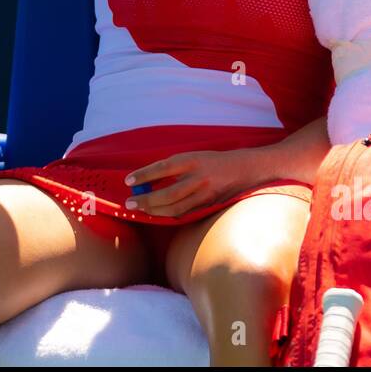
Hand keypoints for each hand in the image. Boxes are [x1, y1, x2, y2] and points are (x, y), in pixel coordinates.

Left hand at [122, 150, 247, 217]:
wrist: (242, 169)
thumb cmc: (212, 161)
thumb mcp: (192, 157)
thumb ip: (172, 167)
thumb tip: (146, 180)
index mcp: (192, 160)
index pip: (163, 168)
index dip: (144, 175)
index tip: (128, 181)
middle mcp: (199, 178)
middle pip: (167, 194)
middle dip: (146, 200)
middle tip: (130, 203)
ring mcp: (205, 194)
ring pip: (175, 208)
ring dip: (154, 210)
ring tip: (140, 209)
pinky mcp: (208, 206)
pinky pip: (184, 213)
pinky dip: (168, 214)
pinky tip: (157, 213)